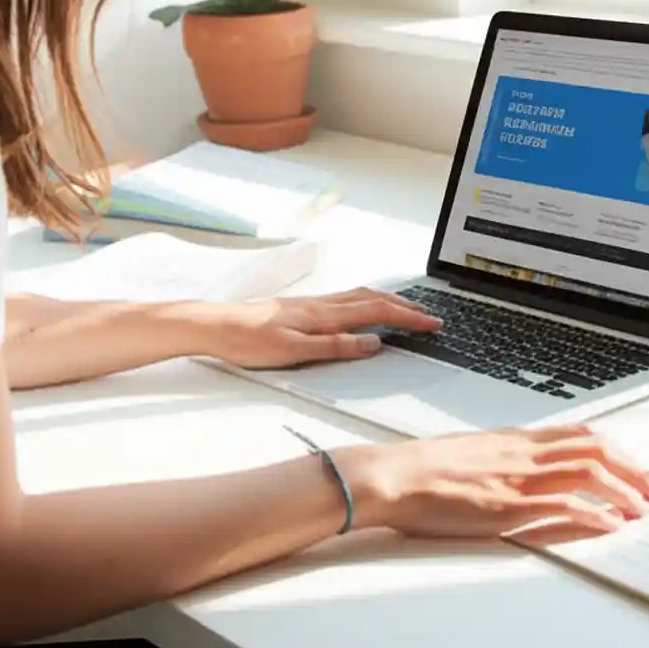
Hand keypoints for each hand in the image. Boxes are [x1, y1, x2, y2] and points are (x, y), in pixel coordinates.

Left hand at [193, 287, 441, 368]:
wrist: (216, 325)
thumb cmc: (248, 341)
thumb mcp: (294, 352)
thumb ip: (335, 346)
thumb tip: (373, 342)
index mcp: (325, 315)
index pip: (377, 313)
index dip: (408, 318)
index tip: (432, 323)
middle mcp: (323, 304)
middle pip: (374, 299)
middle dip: (406, 306)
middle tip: (430, 315)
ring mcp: (314, 303)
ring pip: (361, 295)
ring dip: (389, 300)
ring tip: (407, 307)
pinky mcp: (303, 306)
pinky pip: (347, 298)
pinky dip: (368, 300)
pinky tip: (365, 306)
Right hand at [335, 424, 648, 537]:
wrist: (393, 474)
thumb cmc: (425, 468)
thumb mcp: (475, 452)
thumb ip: (508, 457)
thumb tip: (532, 468)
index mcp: (518, 438)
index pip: (582, 435)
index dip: (619, 451)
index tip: (640, 469)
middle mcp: (525, 452)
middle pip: (596, 448)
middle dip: (635, 469)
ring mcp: (518, 477)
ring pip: (587, 472)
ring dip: (623, 491)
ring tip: (644, 509)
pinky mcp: (508, 504)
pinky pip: (561, 504)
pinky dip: (593, 514)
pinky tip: (610, 525)